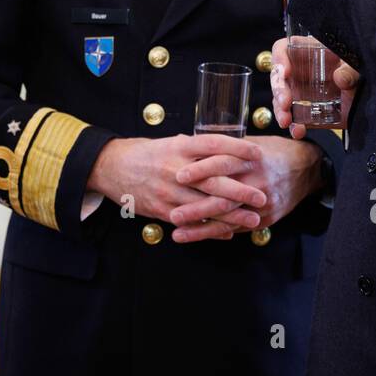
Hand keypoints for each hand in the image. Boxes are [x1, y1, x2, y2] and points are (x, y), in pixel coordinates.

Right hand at [88, 134, 267, 242]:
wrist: (112, 167)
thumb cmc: (147, 153)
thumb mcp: (172, 144)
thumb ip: (198, 150)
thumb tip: (228, 150)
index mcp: (180, 148)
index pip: (214, 145)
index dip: (238, 149)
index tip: (258, 154)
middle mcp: (176, 169)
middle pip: (214, 180)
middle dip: (241, 190)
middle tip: (263, 196)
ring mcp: (169, 192)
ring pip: (206, 206)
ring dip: (232, 215)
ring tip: (253, 219)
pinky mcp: (162, 210)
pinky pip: (191, 222)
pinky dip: (211, 229)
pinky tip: (229, 232)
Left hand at [171, 135, 323, 239]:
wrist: (306, 169)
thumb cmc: (272, 152)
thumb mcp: (251, 143)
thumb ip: (225, 148)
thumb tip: (189, 143)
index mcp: (251, 157)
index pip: (224, 163)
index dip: (201, 169)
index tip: (179, 175)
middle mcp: (257, 180)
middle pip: (224, 195)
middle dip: (197, 206)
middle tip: (173, 213)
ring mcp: (263, 202)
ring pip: (229, 217)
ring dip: (202, 227)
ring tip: (178, 232)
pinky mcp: (266, 217)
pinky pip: (238, 227)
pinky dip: (216, 233)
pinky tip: (196, 236)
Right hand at [270, 36, 358, 138]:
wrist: (370, 97)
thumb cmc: (358, 71)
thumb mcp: (356, 65)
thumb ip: (350, 70)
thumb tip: (340, 78)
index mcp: (308, 53)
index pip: (283, 49)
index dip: (279, 59)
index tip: (285, 73)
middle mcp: (300, 73)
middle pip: (278, 78)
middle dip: (278, 91)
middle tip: (286, 103)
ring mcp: (301, 94)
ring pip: (280, 100)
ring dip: (280, 111)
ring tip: (286, 121)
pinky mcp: (306, 112)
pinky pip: (294, 120)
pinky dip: (294, 127)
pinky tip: (298, 131)